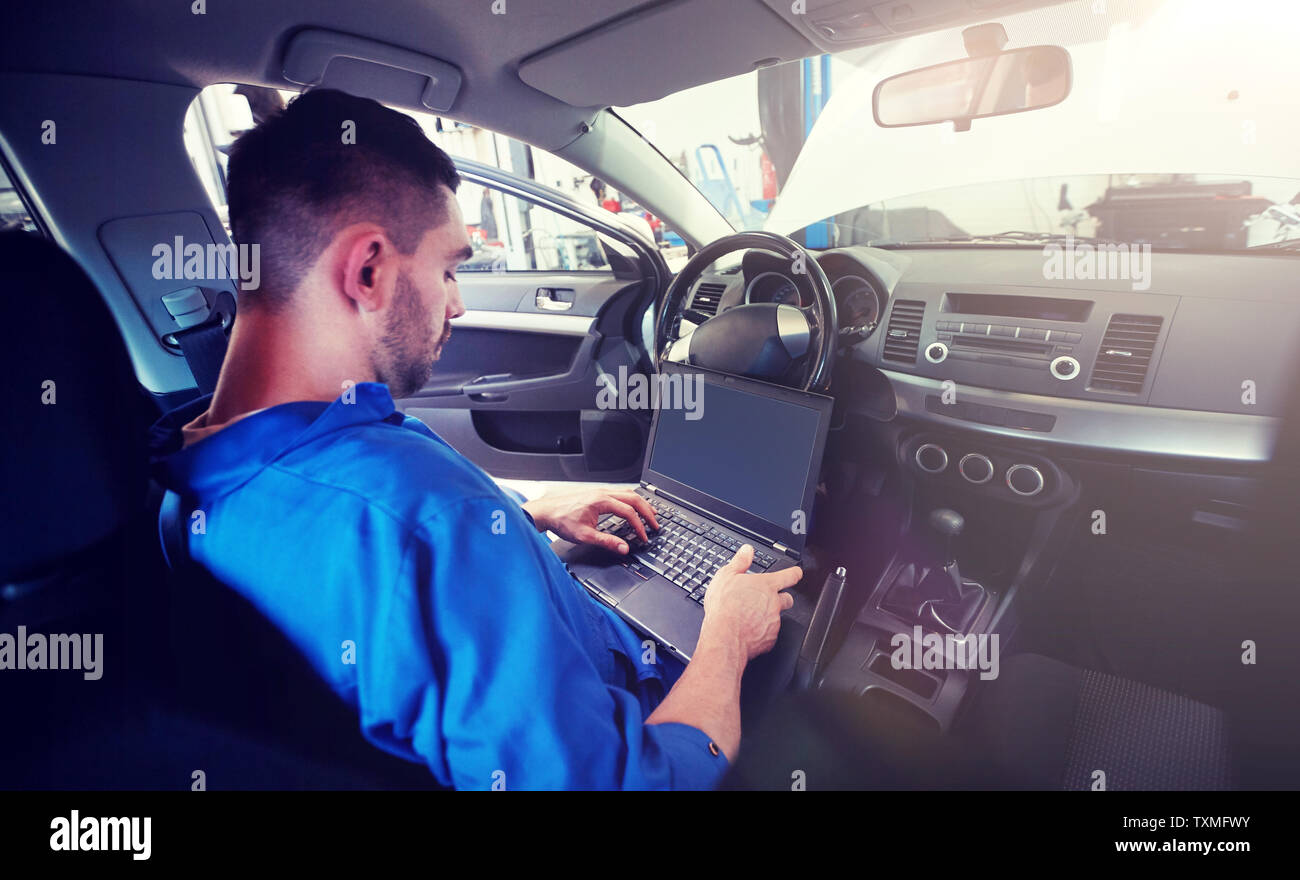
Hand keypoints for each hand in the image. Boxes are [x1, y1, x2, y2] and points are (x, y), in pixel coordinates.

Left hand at [522, 487, 658, 553]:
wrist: (545, 511)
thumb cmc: (561, 521)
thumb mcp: (584, 536)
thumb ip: (606, 542)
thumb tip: (623, 548)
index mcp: (602, 501)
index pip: (629, 512)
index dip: (639, 526)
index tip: (644, 537)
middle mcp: (603, 493)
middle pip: (634, 499)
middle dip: (647, 512)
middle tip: (656, 524)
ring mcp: (600, 491)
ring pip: (628, 493)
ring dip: (641, 504)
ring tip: (650, 513)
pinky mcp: (596, 493)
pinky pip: (620, 492)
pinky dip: (631, 499)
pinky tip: (632, 505)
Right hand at [700, 545, 800, 660]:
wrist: (725, 636)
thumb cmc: (725, 606)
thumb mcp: (726, 576)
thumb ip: (740, 562)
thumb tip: (747, 550)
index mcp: (766, 586)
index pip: (789, 576)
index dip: (795, 573)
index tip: (797, 573)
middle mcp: (774, 603)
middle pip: (788, 599)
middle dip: (782, 598)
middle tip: (768, 599)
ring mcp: (774, 622)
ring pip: (777, 618)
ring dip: (768, 617)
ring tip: (750, 617)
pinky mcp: (770, 639)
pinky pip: (769, 635)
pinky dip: (761, 633)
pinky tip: (747, 631)